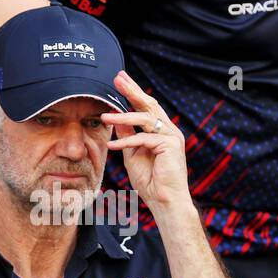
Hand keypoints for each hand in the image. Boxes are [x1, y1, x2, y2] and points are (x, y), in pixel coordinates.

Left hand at [102, 71, 192, 216]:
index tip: (120, 80)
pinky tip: (111, 146)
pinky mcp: (171, 146)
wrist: (164, 200)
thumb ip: (127, 137)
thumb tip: (117, 121)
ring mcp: (172, 136)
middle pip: (149, 105)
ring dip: (123, 117)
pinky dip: (126, 142)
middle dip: (132, 90)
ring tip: (104, 117)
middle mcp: (169, 130)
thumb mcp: (132, 155)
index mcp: (161, 131)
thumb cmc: (150, 180)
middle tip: (118, 77)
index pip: (146, 107)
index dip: (133, 93)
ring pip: (145, 119)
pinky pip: (144, 138)